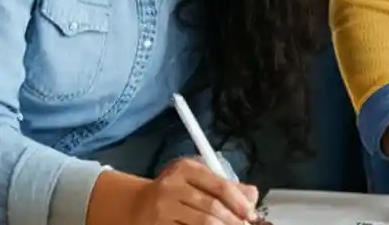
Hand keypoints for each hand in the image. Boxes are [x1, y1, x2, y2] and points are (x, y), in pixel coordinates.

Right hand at [132, 157, 258, 223]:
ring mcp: (163, 209)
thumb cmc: (173, 192)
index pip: (220, 185)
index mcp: (185, 168)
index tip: (252, 215)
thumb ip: (224, 186)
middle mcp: (171, 186)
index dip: (239, 202)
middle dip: (233, 221)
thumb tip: (252, 195)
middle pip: (211, 207)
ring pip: (202, 223)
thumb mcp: (196, 180)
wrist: (136, 205)